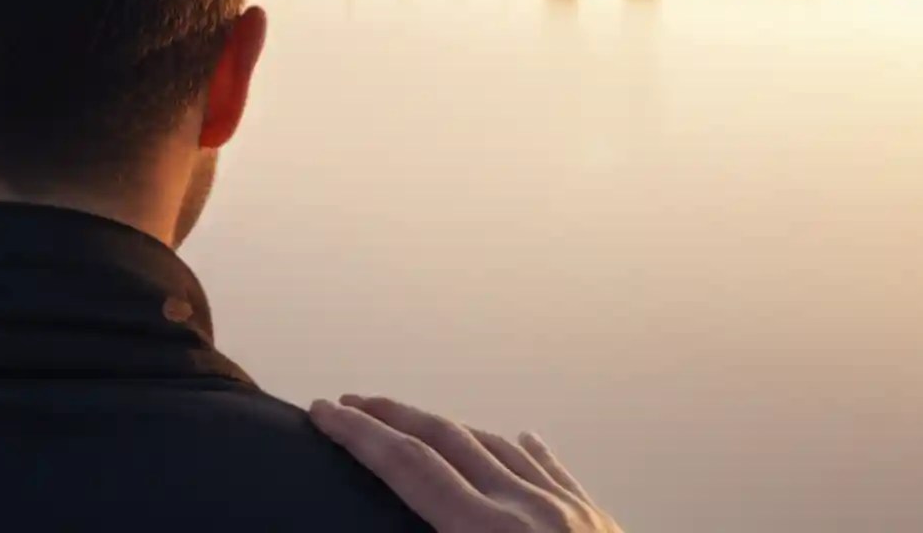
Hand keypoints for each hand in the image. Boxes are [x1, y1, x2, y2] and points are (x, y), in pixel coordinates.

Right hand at [310, 395, 622, 532]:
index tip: (323, 410)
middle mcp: (529, 511)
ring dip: (448, 427)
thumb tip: (399, 525)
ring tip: (415, 422)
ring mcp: (569, 511)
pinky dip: (526, 450)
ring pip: (498, 445)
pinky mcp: (599, 522)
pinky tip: (520, 437)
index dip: (359, 434)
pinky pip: (554, 470)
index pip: (408, 466)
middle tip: (351, 403)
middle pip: (446, 439)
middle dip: (391, 415)